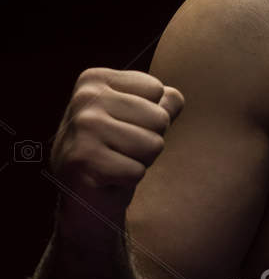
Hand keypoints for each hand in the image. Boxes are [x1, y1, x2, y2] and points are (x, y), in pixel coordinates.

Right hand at [50, 68, 184, 232]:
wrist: (83, 199)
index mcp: (95, 80)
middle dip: (149, 142)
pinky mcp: (83, 159)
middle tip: (121, 152)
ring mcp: (82, 128)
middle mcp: (85, 98)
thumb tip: (176, 97)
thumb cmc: (116, 153)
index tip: (124, 130)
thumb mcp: (139, 121)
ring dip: (140, 161)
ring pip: (153, 144)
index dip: (151, 117)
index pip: (158, 90)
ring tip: (115, 163)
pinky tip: (107, 179)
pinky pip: (137, 171)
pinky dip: (128, 180)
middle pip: (159, 118)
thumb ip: (164, 104)